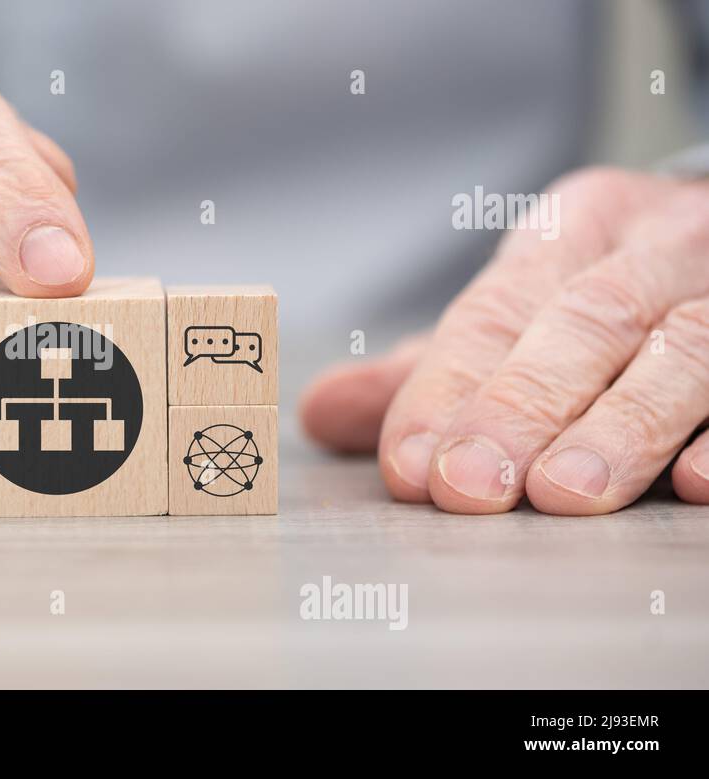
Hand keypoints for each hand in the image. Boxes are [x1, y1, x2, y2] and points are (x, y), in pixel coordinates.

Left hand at [302, 167, 708, 514]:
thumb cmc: (613, 291)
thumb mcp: (521, 311)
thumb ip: (429, 370)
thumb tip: (320, 412)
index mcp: (575, 230)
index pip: (498, 309)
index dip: (449, 388)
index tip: (410, 466)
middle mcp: (659, 246)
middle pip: (586, 321)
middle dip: (521, 407)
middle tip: (470, 487)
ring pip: (684, 349)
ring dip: (621, 427)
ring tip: (563, 493)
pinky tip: (697, 483)